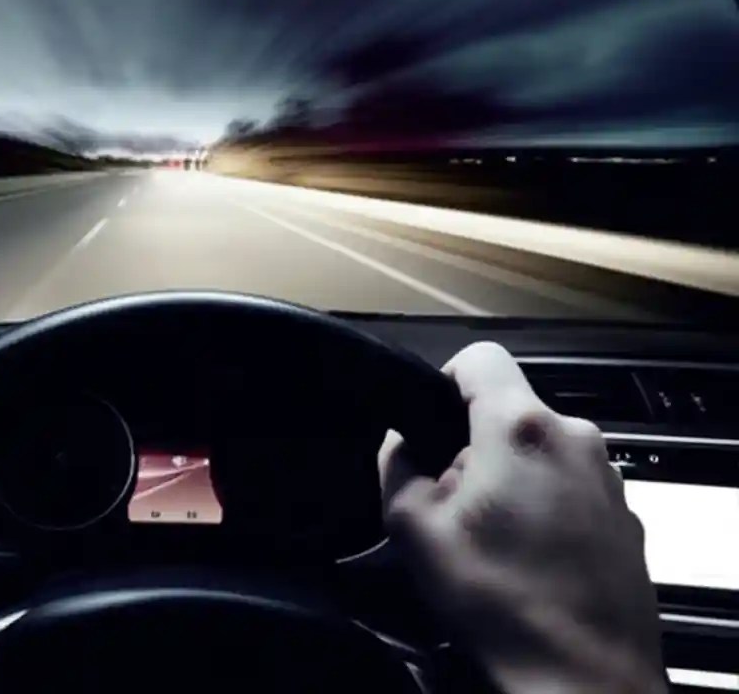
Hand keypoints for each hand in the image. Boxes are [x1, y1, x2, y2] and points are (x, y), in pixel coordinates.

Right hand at [379, 342, 664, 693]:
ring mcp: (608, 478)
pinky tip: (525, 559)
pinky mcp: (625, 516)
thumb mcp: (412, 528)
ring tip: (488, 539)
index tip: (430, 420)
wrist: (578, 673)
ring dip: (511, 479)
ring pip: (541, 452)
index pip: (480, 357)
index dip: (444, 381)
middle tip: (450, 503)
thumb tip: (401, 444)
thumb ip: (396, 465)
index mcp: (520, 429)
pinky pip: (571, 489)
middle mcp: (576, 440)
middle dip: (473, 445)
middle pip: (510, 411)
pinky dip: (545, 509)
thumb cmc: (500, 603)